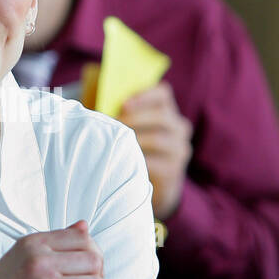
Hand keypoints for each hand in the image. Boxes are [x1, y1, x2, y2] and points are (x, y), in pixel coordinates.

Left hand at [119, 82, 192, 219]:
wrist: (151, 184)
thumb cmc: (133, 148)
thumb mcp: (131, 128)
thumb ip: (120, 114)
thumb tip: (99, 107)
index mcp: (168, 111)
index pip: (162, 94)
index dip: (144, 95)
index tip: (123, 103)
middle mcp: (179, 128)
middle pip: (162, 116)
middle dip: (135, 118)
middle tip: (114, 124)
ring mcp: (178, 150)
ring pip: (158, 139)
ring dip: (134, 139)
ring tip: (115, 143)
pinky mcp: (172, 171)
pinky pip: (153, 163)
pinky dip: (135, 160)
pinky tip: (122, 160)